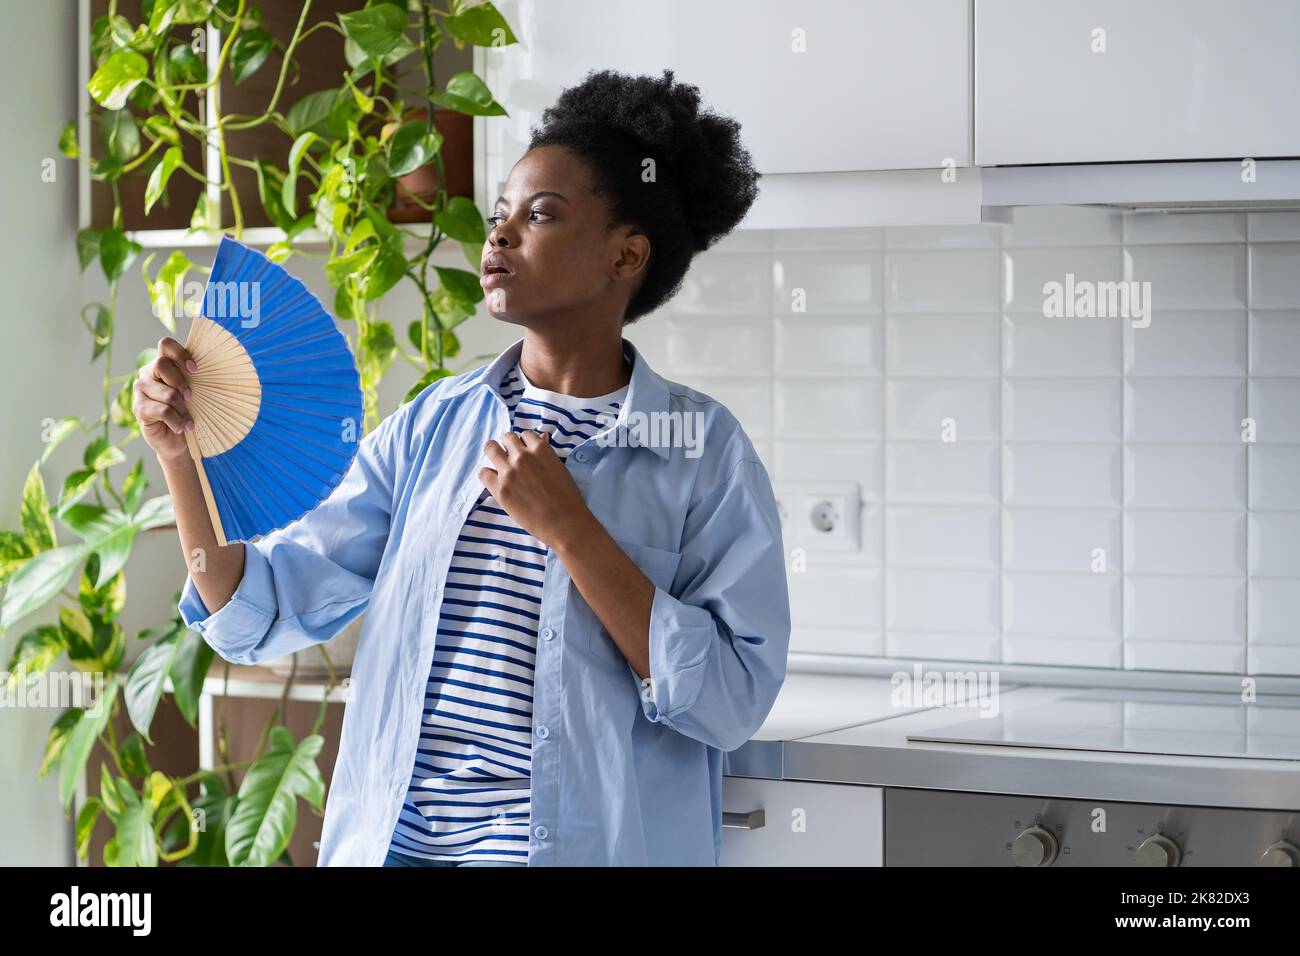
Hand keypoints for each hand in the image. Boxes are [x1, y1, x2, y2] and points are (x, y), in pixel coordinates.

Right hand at [134, 336, 196, 463]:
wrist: (178, 441)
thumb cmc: (189, 412)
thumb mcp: (195, 392)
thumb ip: (196, 378)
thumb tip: (218, 367)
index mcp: (162, 364)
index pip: (165, 345)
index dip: (180, 353)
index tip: (195, 369)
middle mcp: (147, 373)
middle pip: (161, 364)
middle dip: (181, 382)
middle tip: (191, 397)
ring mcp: (140, 390)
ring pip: (166, 392)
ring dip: (182, 408)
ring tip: (189, 419)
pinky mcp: (139, 408)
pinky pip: (163, 410)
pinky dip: (177, 421)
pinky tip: (182, 427)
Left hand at [480, 429, 593, 548]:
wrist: (563, 522)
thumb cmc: (567, 497)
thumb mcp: (559, 468)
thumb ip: (546, 452)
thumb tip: (542, 437)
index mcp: (540, 449)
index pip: (524, 434)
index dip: (524, 443)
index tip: (525, 451)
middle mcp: (522, 456)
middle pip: (507, 438)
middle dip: (509, 446)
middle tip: (512, 458)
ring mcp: (509, 472)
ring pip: (491, 448)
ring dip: (494, 453)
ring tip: (499, 464)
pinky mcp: (500, 489)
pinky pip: (484, 473)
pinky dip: (488, 475)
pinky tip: (496, 482)